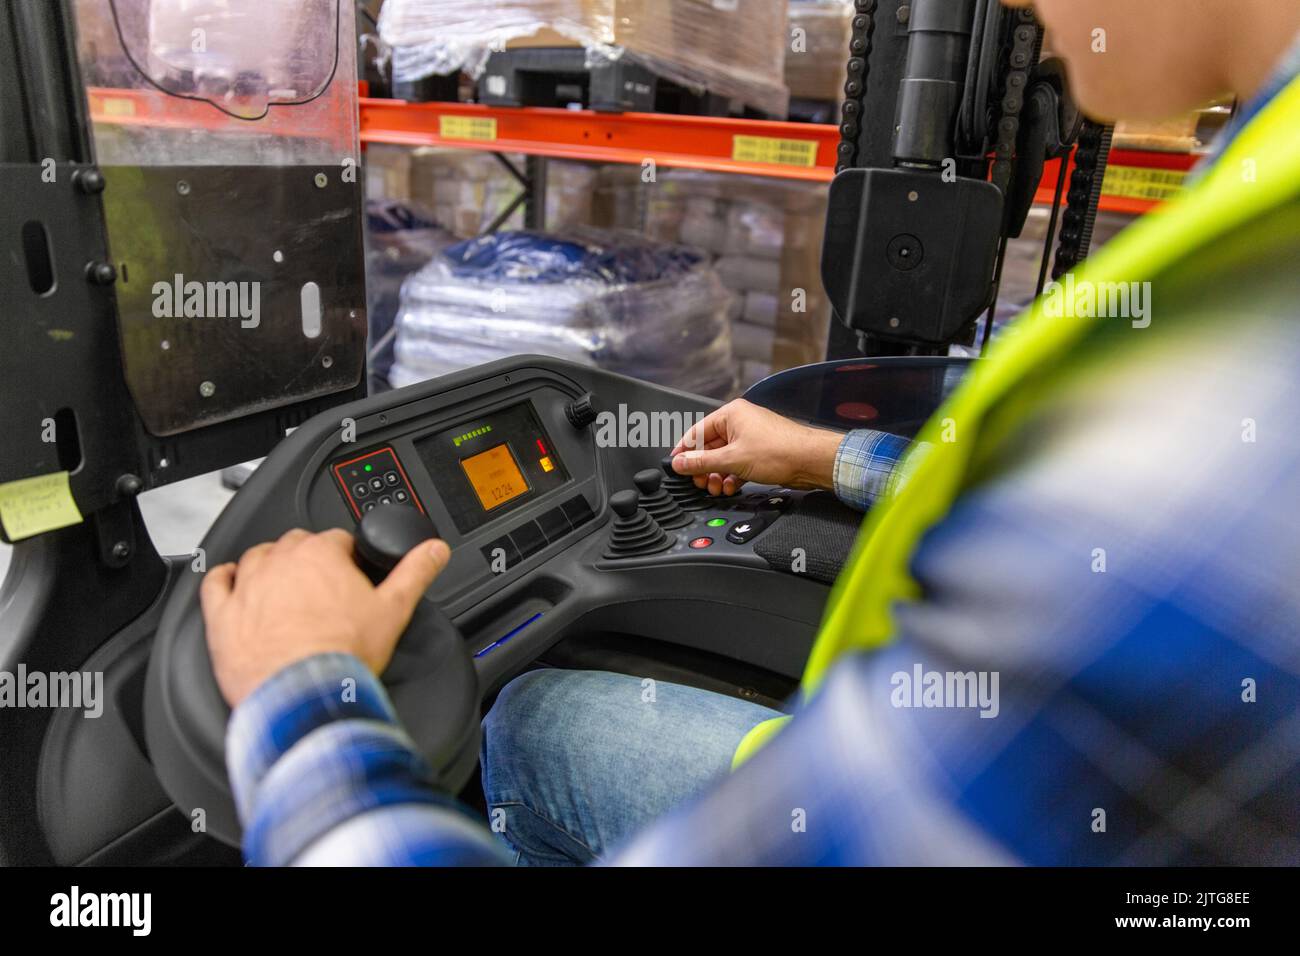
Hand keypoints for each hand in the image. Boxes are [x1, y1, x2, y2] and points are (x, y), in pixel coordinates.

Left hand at [200, 528, 450, 707]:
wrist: (304, 694)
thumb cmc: (344, 655)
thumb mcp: (394, 611)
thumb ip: (415, 573)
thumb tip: (434, 550)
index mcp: (322, 555)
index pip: (337, 539)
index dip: (347, 557)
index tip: (350, 573)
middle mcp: (281, 562)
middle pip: (296, 543)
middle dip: (309, 558)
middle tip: (323, 586)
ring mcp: (248, 587)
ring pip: (256, 557)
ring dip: (269, 564)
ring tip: (284, 586)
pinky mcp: (223, 615)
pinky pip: (216, 583)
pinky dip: (223, 578)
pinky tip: (232, 582)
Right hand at [669, 399, 843, 495]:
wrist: (810, 461)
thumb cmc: (780, 451)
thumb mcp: (733, 459)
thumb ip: (702, 462)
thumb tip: (680, 463)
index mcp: (731, 414)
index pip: (697, 432)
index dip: (684, 451)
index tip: (675, 466)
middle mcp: (740, 423)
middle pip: (709, 447)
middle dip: (704, 468)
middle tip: (700, 483)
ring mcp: (750, 438)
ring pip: (723, 458)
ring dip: (717, 475)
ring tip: (717, 488)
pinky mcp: (759, 452)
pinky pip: (736, 464)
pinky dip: (731, 476)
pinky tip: (731, 487)